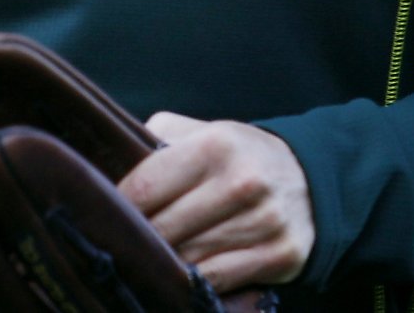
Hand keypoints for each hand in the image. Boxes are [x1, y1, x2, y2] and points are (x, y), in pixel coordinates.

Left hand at [118, 112, 314, 292]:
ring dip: (163, 263)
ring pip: (187, 258)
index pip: (146, 186)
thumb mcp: (204, 131)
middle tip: (119, 242)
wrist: (310, 180)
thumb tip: (111, 162)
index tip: (103, 215)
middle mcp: (242, 182)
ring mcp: (264, 222)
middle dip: (137, 239)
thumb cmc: (239, 156)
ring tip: (147, 259)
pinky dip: (192, 281)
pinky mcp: (279, 255)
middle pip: (163, 228)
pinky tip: (179, 275)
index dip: (118, 206)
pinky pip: (216, 280)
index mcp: (216, 145)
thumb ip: (158, 138)